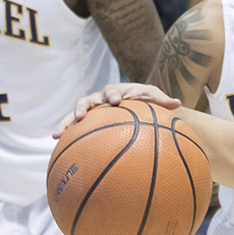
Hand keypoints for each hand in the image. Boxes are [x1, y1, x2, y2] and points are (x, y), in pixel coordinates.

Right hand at [56, 82, 179, 135]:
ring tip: (58, 134)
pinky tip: (56, 142)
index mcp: (115, 92)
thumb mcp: (153, 98)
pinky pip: (74, 127)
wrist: (134, 102)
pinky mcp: (86, 120)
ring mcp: (91, 109)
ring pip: (75, 113)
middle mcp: (99, 99)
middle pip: (88, 100)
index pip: (112, 92)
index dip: (112, 96)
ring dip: (67, 122)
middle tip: (81, 116)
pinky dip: (65, 132)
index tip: (114, 102)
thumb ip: (161, 100)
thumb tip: (177, 103)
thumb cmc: (144, 100)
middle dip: (84, 107)